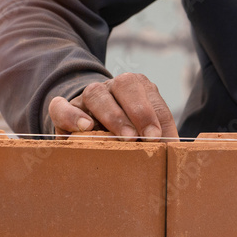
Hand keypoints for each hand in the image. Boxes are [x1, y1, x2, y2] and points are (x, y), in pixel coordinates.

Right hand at [49, 73, 178, 139]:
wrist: (89, 126)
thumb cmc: (127, 133)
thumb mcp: (145, 132)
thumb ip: (159, 138)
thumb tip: (175, 153)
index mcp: (138, 88)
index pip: (151, 96)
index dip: (156, 115)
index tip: (158, 137)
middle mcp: (113, 87)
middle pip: (125, 84)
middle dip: (139, 111)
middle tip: (146, 137)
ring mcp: (87, 96)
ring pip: (96, 93)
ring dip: (112, 115)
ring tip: (124, 137)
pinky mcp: (64, 109)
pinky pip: (61, 106)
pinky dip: (71, 115)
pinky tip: (85, 129)